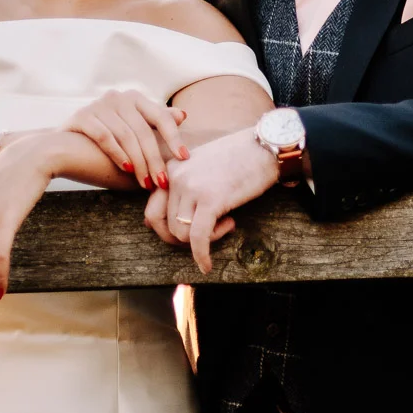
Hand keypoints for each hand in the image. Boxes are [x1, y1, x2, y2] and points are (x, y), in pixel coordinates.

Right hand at [64, 89, 188, 191]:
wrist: (62, 147)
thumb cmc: (104, 143)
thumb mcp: (134, 132)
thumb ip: (155, 125)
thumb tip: (183, 115)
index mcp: (135, 98)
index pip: (160, 117)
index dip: (174, 138)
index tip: (184, 158)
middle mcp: (118, 96)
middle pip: (143, 130)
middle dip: (154, 159)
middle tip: (162, 182)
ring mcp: (98, 104)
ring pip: (126, 136)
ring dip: (139, 163)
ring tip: (145, 183)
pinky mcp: (82, 116)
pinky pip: (105, 137)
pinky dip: (118, 155)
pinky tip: (127, 170)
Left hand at [145, 128, 277, 272]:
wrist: (265, 147)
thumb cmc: (238, 158)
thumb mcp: (201, 168)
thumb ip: (178, 188)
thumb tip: (148, 222)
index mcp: (171, 169)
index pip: (152, 211)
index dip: (166, 230)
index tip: (184, 235)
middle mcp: (175, 177)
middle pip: (165, 226)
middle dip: (185, 238)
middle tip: (207, 235)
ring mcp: (191, 187)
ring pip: (181, 234)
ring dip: (203, 239)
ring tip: (225, 223)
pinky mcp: (210, 199)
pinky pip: (198, 237)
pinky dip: (201, 255)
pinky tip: (207, 265)